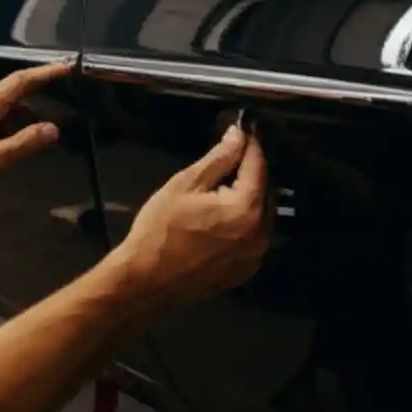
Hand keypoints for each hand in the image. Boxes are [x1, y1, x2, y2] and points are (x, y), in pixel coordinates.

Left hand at [0, 63, 71, 195]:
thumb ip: (25, 142)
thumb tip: (53, 128)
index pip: (21, 81)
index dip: (45, 72)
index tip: (67, 68)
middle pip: (17, 86)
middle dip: (43, 83)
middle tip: (69, 85)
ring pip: (12, 102)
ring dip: (32, 107)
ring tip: (52, 119)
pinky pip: (4, 113)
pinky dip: (20, 119)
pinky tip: (28, 136)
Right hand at [113, 124, 268, 306]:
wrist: (145, 282)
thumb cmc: (160, 229)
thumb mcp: (186, 185)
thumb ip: (219, 158)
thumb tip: (239, 135)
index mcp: (248, 209)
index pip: (258, 166)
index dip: (251, 144)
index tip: (246, 128)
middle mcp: (261, 234)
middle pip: (266, 190)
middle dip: (251, 172)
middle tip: (231, 157)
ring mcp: (255, 256)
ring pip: (262, 215)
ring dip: (250, 197)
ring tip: (224, 187)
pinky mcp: (246, 271)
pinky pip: (254, 236)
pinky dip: (245, 221)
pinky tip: (222, 218)